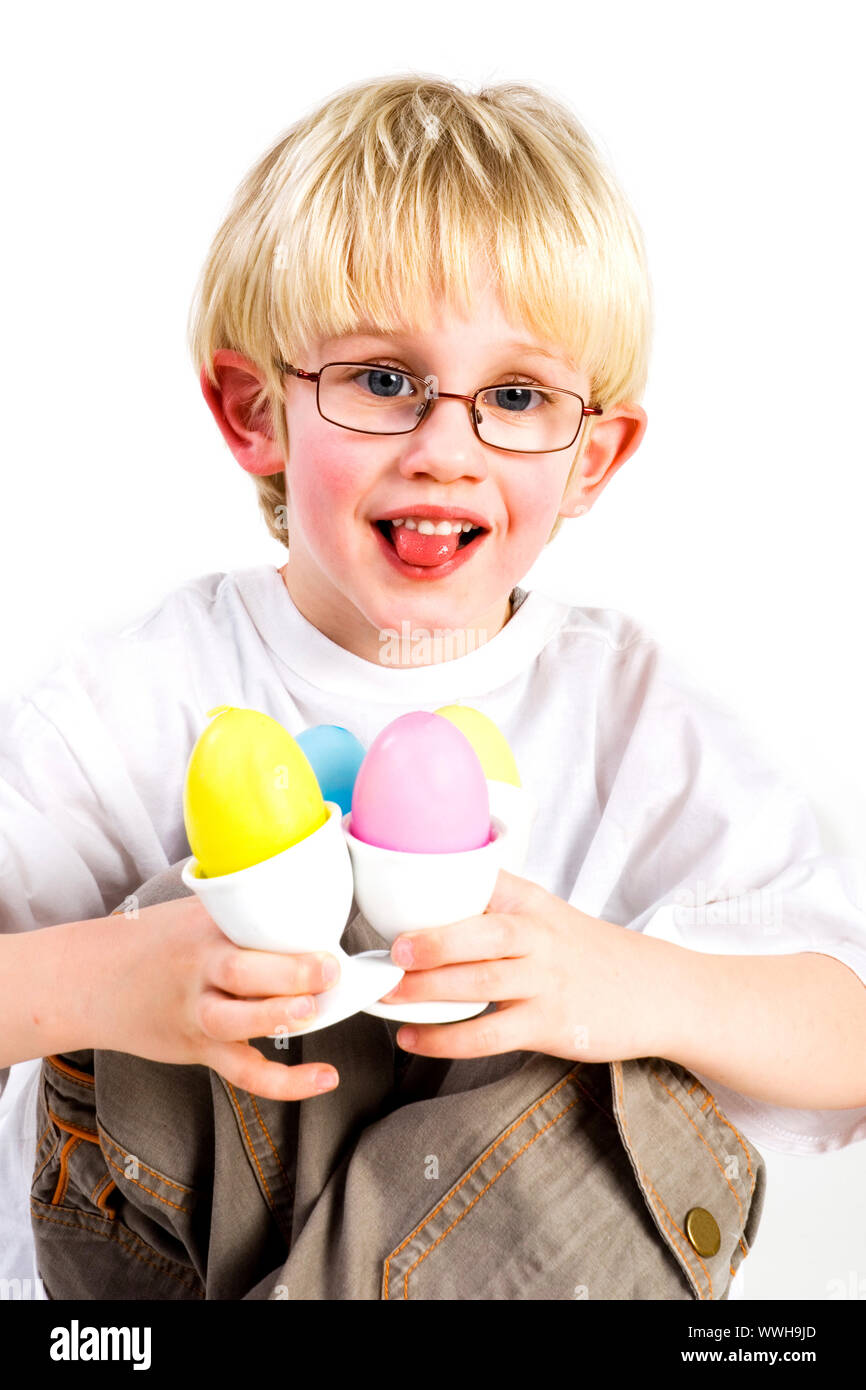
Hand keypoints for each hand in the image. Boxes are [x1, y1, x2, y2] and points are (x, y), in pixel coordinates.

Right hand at [86, 896, 341, 1100]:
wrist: (93, 982)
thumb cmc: (155, 943)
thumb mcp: (196, 913)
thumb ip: (243, 911)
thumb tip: (313, 904)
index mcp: (204, 932)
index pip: (248, 925)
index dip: (288, 933)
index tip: (325, 938)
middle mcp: (199, 972)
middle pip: (240, 972)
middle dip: (289, 972)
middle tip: (327, 969)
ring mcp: (198, 1014)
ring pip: (235, 1022)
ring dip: (276, 1017)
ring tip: (311, 1012)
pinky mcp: (201, 1048)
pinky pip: (244, 1072)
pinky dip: (285, 1082)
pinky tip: (323, 1078)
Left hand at [379, 868, 663, 1061]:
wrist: (657, 992)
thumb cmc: (589, 954)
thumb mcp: (547, 914)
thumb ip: (495, 908)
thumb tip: (421, 913)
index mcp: (530, 902)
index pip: (480, 882)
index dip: (434, 888)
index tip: (388, 895)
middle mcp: (538, 937)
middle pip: (479, 934)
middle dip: (429, 942)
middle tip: (390, 952)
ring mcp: (545, 982)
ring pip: (478, 984)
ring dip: (426, 991)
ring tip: (387, 996)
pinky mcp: (549, 1026)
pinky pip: (488, 1035)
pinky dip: (445, 1041)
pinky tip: (414, 1040)